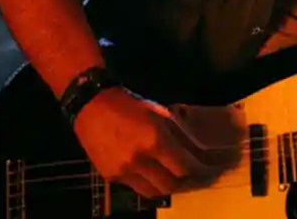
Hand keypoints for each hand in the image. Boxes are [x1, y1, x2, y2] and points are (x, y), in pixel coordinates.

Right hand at [73, 86, 225, 197]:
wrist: (92, 106)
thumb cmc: (129, 105)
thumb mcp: (159, 114)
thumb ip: (175, 134)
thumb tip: (194, 149)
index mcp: (155, 140)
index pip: (183, 168)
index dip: (196, 171)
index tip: (205, 169)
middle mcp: (139, 159)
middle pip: (170, 184)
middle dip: (184, 183)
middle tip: (191, 177)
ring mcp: (123, 170)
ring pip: (153, 192)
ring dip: (166, 187)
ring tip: (173, 179)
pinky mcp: (110, 176)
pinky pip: (135, 187)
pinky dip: (148, 184)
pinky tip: (153, 175)